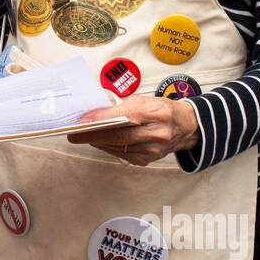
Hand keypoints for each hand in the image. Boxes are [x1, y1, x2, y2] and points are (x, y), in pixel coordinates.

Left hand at [67, 96, 200, 165]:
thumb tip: (95, 113)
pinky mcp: (148, 160)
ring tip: (82, 136)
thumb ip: (121, 106)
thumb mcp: (144, 100)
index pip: (124, 117)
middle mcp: (156, 134)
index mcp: (156, 113)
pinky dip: (108, 148)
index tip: (83, 120)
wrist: (184, 126)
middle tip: (74, 134)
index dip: (101, 119)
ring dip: (98, 142)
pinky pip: (122, 155)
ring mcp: (152, 150)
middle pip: (118, 136)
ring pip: (118, 148)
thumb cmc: (162, 109)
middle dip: (93, 135)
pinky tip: (99, 142)